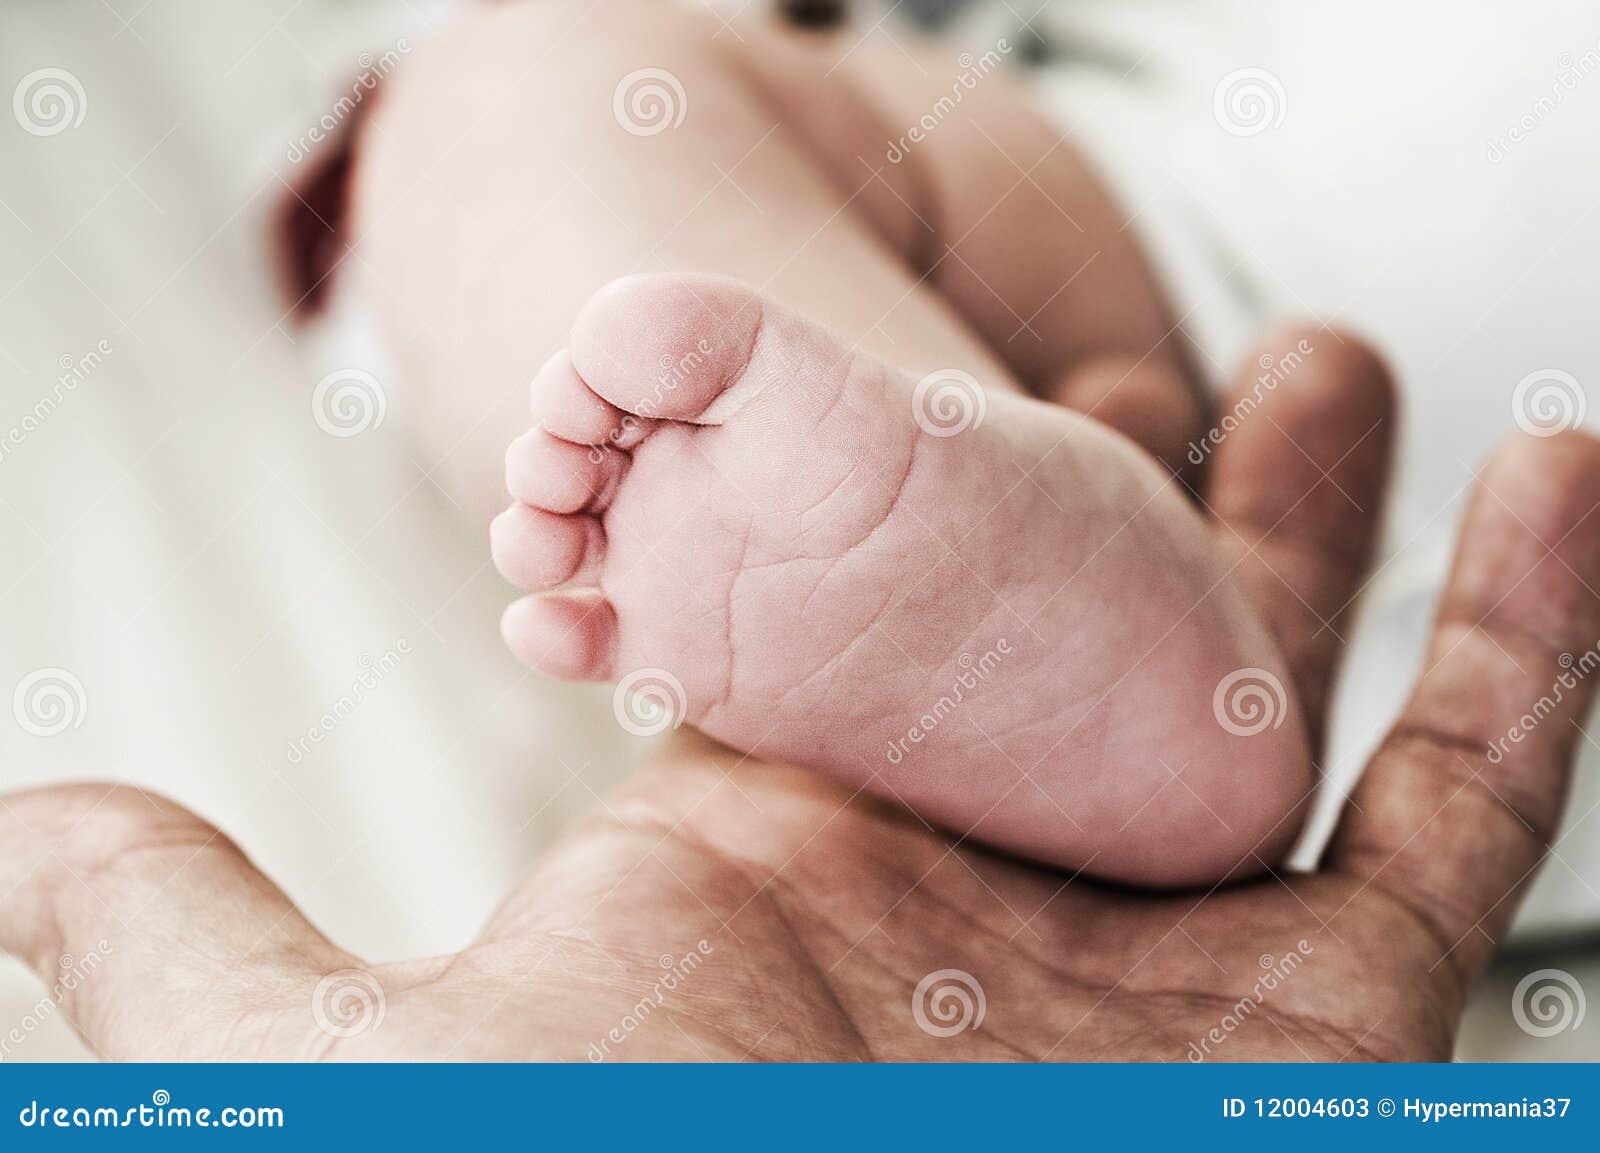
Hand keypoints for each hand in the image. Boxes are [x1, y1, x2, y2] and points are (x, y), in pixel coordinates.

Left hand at [3, 364, 1596, 1060]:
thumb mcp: (341, 1057)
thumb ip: (189, 932)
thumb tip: (27, 821)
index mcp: (799, 871)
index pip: (875, 650)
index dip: (926, 510)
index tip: (972, 393)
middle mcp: (991, 908)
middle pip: (1091, 653)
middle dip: (1154, 504)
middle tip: (1198, 364)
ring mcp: (1169, 972)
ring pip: (1285, 708)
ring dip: (1334, 543)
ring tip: (1358, 375)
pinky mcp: (1327, 1040)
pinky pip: (1465, 813)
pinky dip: (1529, 648)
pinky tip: (1560, 482)